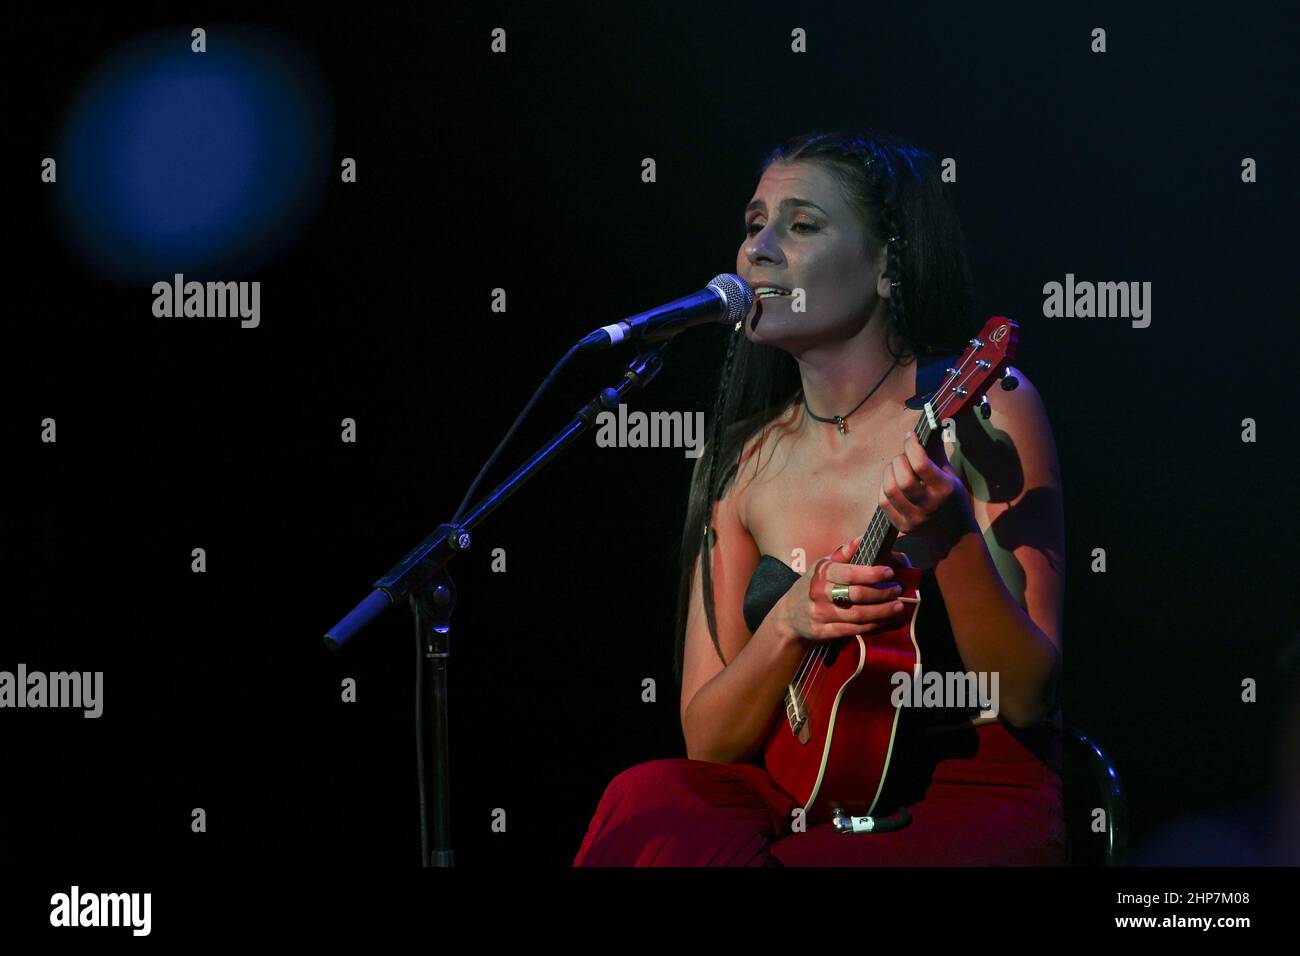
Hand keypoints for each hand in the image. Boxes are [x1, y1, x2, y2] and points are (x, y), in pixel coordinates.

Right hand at [777, 536, 907, 642]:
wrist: (789, 615)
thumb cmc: (812, 585)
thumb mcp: (822, 566)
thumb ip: (843, 553)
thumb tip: (863, 539)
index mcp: (822, 573)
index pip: (850, 573)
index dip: (872, 574)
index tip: (889, 573)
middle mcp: (820, 593)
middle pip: (856, 595)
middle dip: (882, 593)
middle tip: (897, 589)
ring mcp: (821, 614)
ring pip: (858, 615)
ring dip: (882, 611)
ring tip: (898, 606)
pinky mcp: (823, 632)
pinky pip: (852, 630)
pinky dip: (871, 626)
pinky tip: (883, 620)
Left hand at [879, 431, 975, 559]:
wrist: (954, 537)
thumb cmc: (953, 500)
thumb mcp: (951, 476)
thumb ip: (937, 453)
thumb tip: (929, 427)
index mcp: (944, 489)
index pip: (921, 465)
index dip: (912, 446)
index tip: (910, 437)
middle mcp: (928, 505)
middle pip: (902, 479)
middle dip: (899, 460)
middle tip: (904, 456)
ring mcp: (913, 518)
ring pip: (889, 490)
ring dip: (888, 472)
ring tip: (896, 468)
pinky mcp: (901, 526)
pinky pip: (883, 502)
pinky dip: (884, 487)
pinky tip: (893, 482)